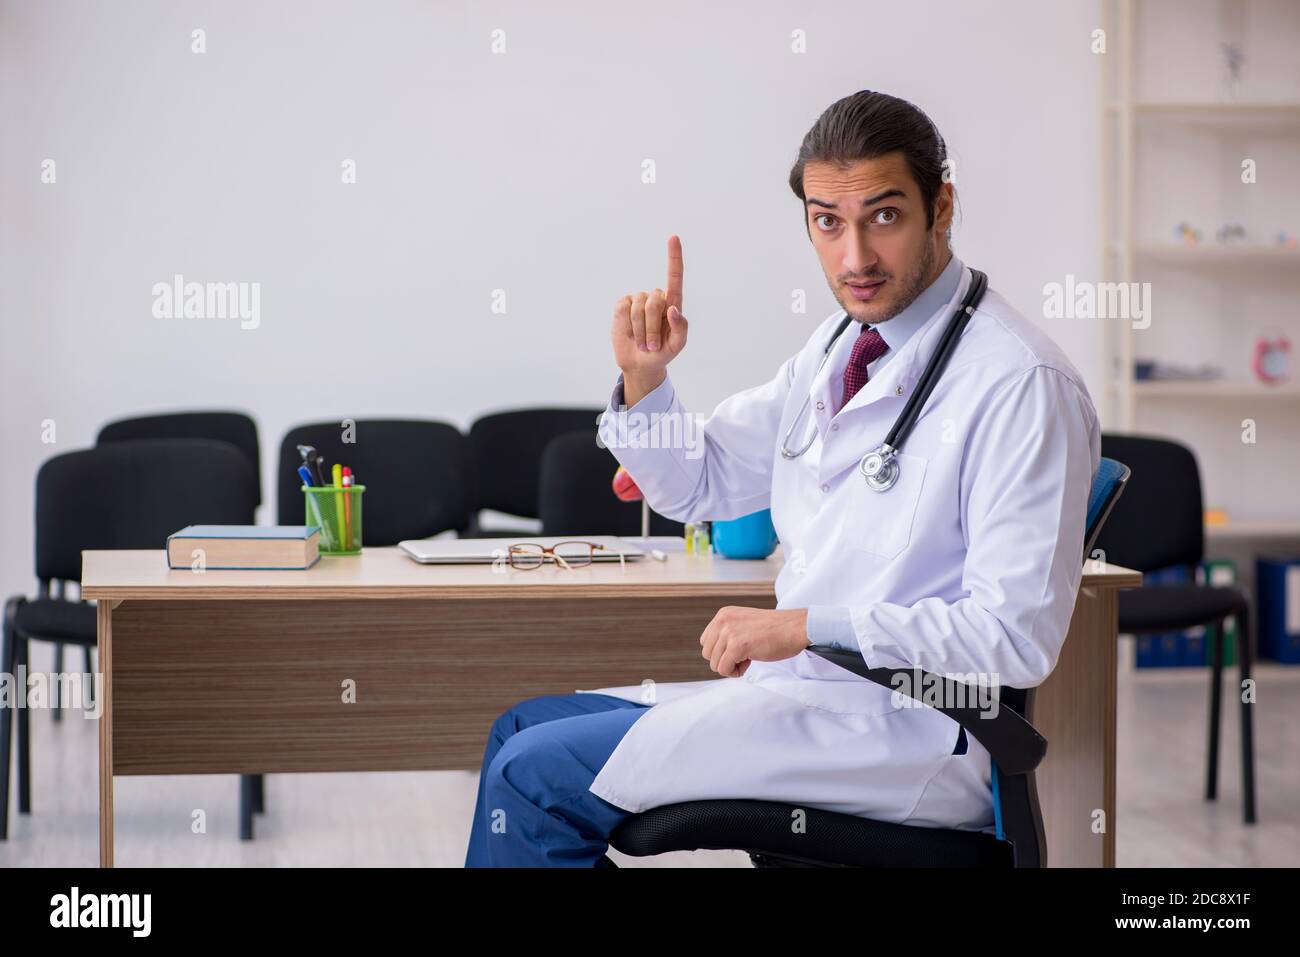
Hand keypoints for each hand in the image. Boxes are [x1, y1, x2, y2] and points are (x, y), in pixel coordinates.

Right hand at [611, 235, 688, 404]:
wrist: (640, 363)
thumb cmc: (662, 352)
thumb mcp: (677, 345)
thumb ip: (682, 327)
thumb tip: (673, 309)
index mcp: (673, 303)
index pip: (675, 276)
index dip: (674, 257)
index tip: (673, 238)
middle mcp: (656, 298)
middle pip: (656, 301)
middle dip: (653, 327)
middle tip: (653, 345)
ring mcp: (638, 300)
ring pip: (639, 307)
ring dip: (641, 330)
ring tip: (644, 343)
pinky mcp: (622, 306)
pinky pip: (625, 308)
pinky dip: (628, 325)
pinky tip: (631, 333)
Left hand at [700, 606, 810, 677]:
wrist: (796, 628)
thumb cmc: (776, 629)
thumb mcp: (744, 623)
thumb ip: (729, 632)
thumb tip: (715, 654)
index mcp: (723, 614)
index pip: (706, 641)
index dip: (722, 651)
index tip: (740, 649)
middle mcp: (723, 621)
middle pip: (707, 654)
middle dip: (725, 660)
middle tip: (745, 656)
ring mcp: (729, 632)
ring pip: (714, 664)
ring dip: (731, 667)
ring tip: (749, 659)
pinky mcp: (737, 645)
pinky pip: (724, 669)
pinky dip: (736, 672)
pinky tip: (750, 663)